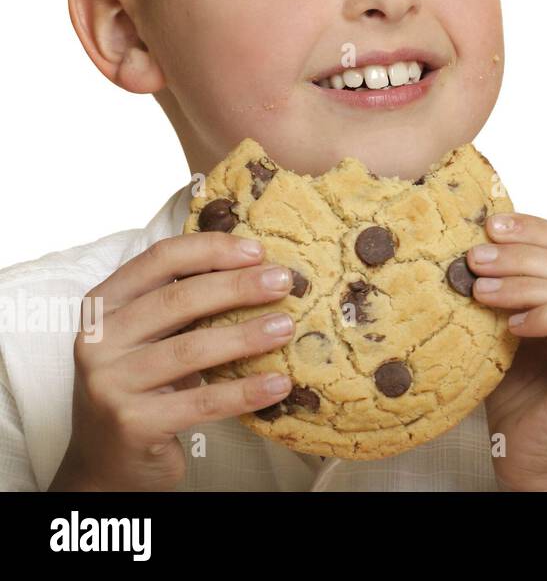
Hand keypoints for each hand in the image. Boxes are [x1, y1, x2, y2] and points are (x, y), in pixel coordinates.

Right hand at [49, 232, 297, 490]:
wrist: (109, 458)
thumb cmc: (143, 383)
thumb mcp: (152, 336)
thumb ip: (184, 302)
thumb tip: (261, 268)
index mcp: (103, 305)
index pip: (159, 259)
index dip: (211, 249)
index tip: (258, 251)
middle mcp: (97, 340)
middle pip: (177, 300)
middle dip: (237, 287)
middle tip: (283, 282)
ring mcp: (110, 383)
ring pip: (191, 350)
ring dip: (246, 335)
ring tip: (287, 327)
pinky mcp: (132, 424)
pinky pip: (201, 402)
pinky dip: (245, 391)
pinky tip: (279, 384)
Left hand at [466, 213, 546, 490]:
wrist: (526, 458)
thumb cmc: (518, 394)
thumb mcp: (513, 326)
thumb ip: (513, 288)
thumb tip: (483, 240)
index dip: (537, 230)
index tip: (492, 225)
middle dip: (521, 254)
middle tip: (476, 258)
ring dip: (523, 283)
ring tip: (480, 288)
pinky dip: (544, 315)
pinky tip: (512, 324)